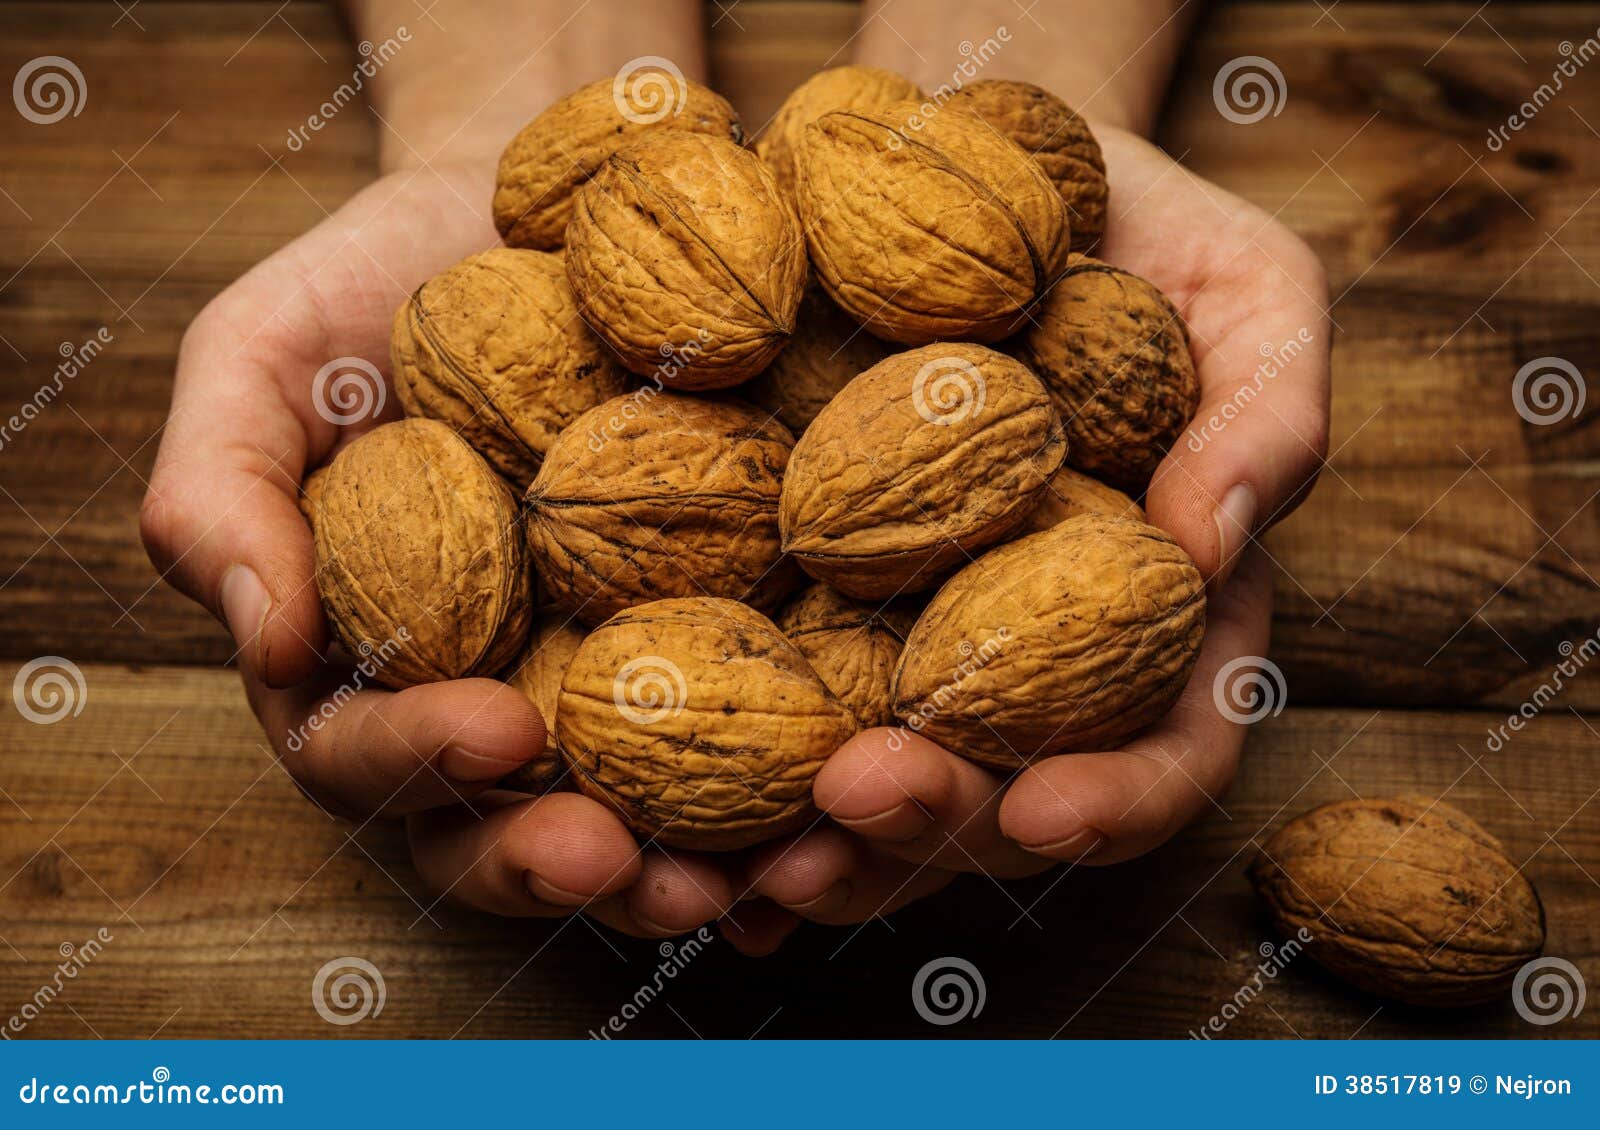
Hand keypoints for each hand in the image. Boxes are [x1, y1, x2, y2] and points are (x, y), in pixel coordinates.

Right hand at [139, 163, 797, 949]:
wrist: (521, 212)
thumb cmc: (372, 284)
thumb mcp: (260, 356)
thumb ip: (220, 490)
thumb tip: (264, 644)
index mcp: (367, 655)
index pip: (368, 754)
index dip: (419, 763)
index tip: (495, 731)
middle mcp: (486, 687)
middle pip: (501, 818)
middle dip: (553, 856)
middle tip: (617, 859)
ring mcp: (600, 671)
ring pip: (628, 809)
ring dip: (679, 854)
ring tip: (741, 872)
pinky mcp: (707, 633)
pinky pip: (743, 728)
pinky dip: (779, 787)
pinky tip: (830, 803)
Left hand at [744, 124, 1329, 921]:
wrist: (977, 158)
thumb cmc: (1143, 233)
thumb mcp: (1247, 293)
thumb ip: (1264, 416)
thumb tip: (1212, 547)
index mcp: (1158, 615)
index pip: (1169, 745)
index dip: (1120, 801)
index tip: (1044, 813)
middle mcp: (1030, 655)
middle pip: (994, 794)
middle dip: (925, 826)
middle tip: (849, 806)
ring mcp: (907, 634)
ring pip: (866, 783)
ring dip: (804, 833)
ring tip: (728, 852)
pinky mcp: (795, 592)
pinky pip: (758, 691)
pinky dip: (708, 766)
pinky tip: (639, 799)